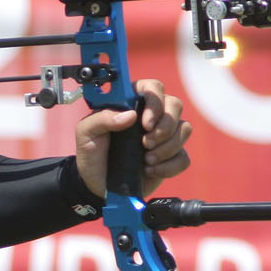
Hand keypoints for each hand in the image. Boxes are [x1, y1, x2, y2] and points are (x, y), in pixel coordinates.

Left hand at [73, 80, 191, 198]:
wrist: (96, 183)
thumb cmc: (91, 152)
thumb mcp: (86, 132)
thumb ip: (102, 118)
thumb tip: (130, 115)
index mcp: (131, 102)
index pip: (153, 87)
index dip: (155, 102)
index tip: (145, 124)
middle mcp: (151, 115)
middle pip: (175, 105)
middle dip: (165, 126)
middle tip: (146, 143)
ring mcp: (163, 136)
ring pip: (184, 129)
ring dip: (167, 147)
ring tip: (146, 160)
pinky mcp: (170, 157)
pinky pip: (184, 157)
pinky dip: (169, 166)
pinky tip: (150, 170)